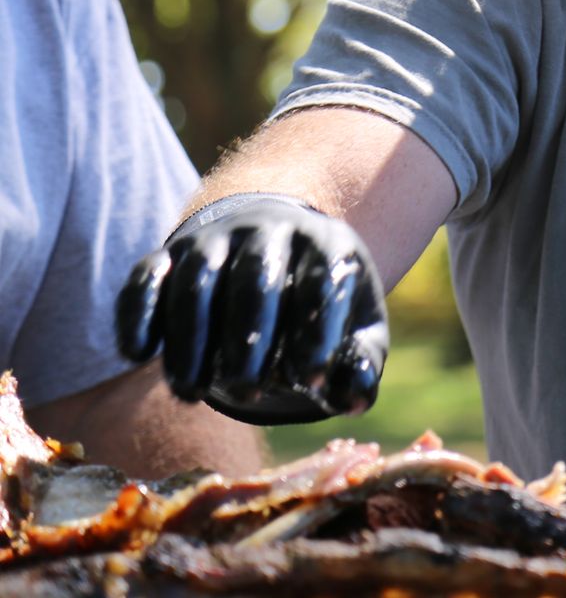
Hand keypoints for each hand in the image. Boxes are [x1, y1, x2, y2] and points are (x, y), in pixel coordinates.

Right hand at [115, 193, 388, 424]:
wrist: (274, 242)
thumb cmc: (318, 301)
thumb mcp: (355, 326)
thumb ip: (360, 363)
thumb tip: (354, 402)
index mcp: (326, 244)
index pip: (322, 282)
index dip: (316, 332)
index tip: (311, 380)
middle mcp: (270, 230)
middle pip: (255, 278)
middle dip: (249, 338)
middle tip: (247, 392)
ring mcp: (215, 237)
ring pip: (197, 280)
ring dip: (189, 338)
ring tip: (190, 393)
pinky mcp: (169, 252)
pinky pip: (148, 277)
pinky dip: (138, 312)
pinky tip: (137, 353)